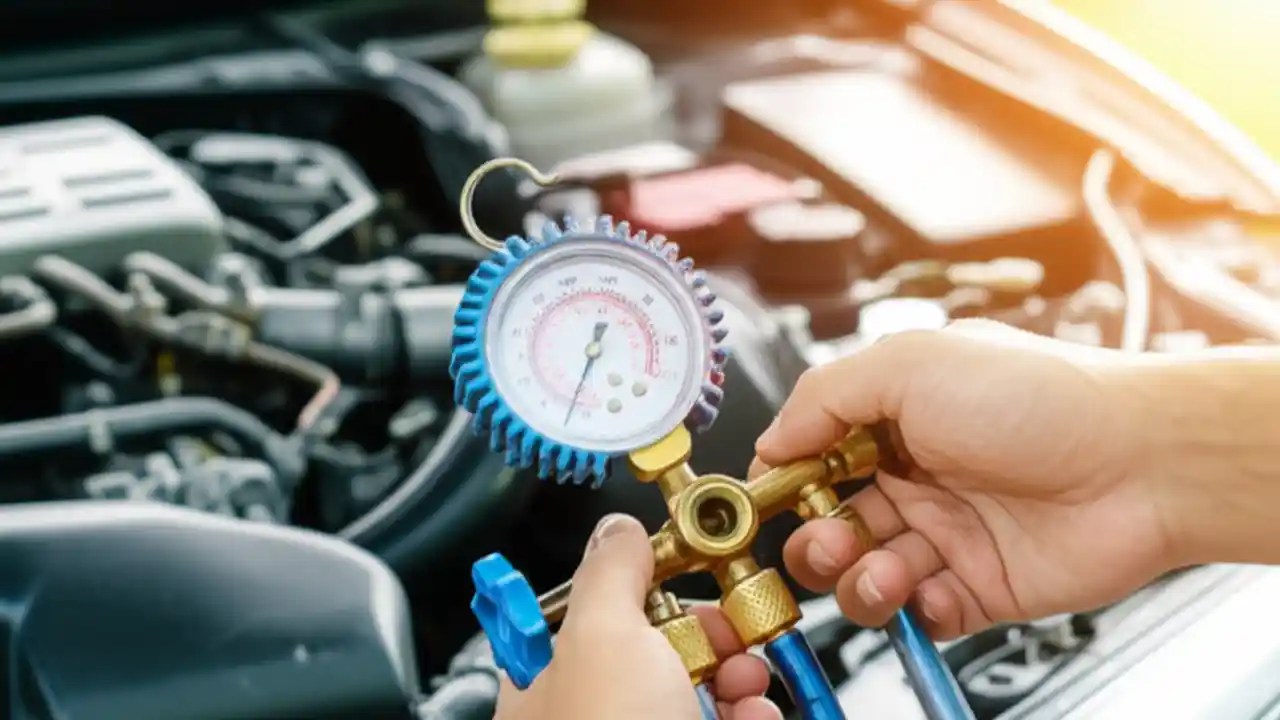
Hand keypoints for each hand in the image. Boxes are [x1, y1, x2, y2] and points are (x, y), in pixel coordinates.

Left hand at [495, 514, 782, 719]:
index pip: (595, 608)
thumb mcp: (601, 635)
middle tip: (732, 635)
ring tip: (750, 685)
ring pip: (699, 694)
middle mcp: (592, 715)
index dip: (647, 586)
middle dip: (709, 635)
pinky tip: (760, 719)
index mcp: (550, 675)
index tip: (688, 572)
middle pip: (659, 649)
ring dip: (739, 679)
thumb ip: (612, 570)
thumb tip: (617, 526)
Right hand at [753, 320, 1175, 638]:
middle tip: (830, 538)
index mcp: (894, 416)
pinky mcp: (983, 586)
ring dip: (859, 580)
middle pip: (832, 522)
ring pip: (869, 574)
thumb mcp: (909, 364)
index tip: (766, 499)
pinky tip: (935, 589)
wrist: (1141, 462)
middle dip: (815, 540)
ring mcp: (950, 532)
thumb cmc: (1039, 397)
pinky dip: (916, 610)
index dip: (784, 481)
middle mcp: (917, 474)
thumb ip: (825, 396)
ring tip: (884, 570)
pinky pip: (925, 613)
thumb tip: (770, 436)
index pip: (813, 456)